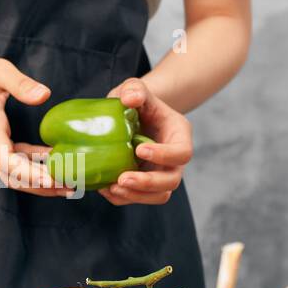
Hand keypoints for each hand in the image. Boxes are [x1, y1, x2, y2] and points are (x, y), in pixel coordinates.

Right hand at [0, 54, 66, 195]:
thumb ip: (21, 83)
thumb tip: (44, 95)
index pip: (7, 161)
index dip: (29, 173)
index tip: (51, 180)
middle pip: (12, 177)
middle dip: (40, 186)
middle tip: (70, 187)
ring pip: (11, 175)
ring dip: (37, 181)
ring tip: (66, 182)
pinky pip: (9, 164)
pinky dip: (29, 167)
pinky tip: (50, 161)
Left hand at [100, 78, 192, 205]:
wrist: (130, 115)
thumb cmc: (136, 101)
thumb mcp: (135, 88)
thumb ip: (135, 89)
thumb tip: (131, 99)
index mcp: (179, 135)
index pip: (182, 152)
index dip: (164, 156)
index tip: (139, 150)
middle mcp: (174, 160)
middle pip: (172, 181)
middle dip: (148, 183)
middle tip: (122, 178)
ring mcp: (161, 174)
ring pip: (158, 196)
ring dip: (136, 195)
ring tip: (112, 187)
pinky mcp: (144, 185)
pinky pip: (138, 198)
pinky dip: (122, 197)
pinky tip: (105, 188)